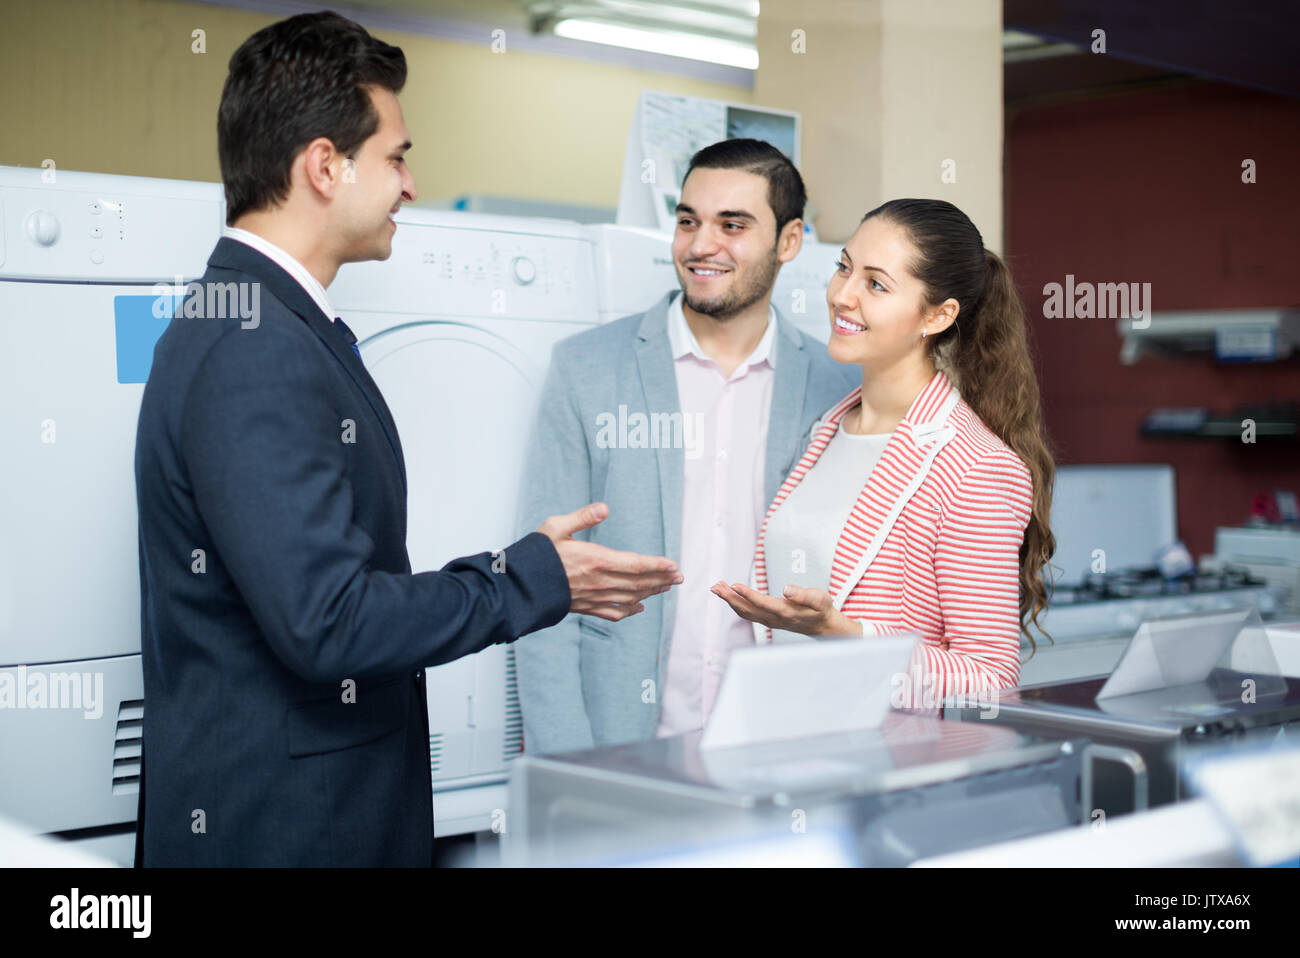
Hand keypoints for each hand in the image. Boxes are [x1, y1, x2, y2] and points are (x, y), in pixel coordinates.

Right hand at [538, 503, 682, 621]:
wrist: (519, 587)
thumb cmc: (536, 554)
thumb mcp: (556, 527)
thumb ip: (582, 517)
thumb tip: (604, 508)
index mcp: (596, 560)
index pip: (636, 564)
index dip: (658, 565)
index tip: (674, 565)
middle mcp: (599, 581)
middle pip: (639, 583)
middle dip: (662, 579)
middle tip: (680, 577)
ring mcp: (593, 597)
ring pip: (630, 598)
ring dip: (651, 593)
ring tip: (666, 588)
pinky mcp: (584, 607)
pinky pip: (612, 612)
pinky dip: (629, 611)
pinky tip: (639, 608)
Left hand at [710, 581, 858, 636]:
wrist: (824, 626)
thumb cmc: (821, 609)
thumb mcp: (819, 599)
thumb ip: (803, 595)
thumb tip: (787, 589)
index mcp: (785, 612)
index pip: (762, 603)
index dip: (747, 594)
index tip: (734, 585)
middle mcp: (774, 619)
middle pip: (747, 609)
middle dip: (730, 597)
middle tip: (715, 586)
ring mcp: (769, 621)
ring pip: (745, 612)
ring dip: (730, 600)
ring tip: (717, 587)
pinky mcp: (768, 620)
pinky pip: (748, 613)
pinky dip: (736, 604)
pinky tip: (730, 596)